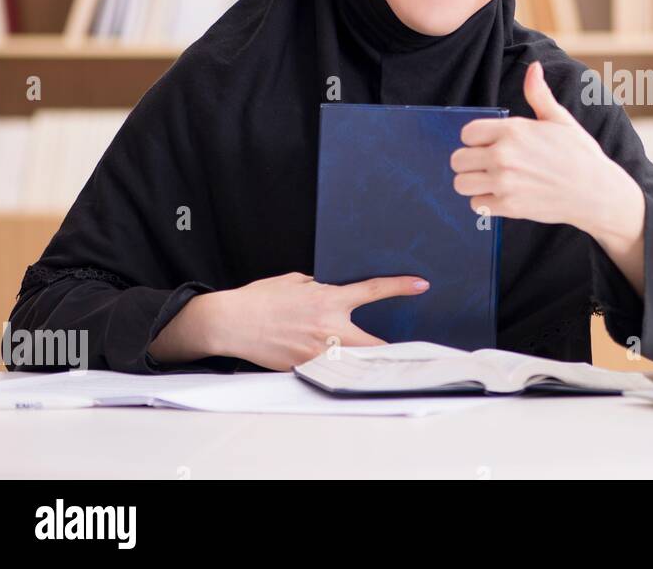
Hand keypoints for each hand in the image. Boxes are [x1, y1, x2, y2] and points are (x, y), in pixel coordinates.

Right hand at [185, 271, 429, 370]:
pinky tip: (343, 370)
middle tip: (410, 351)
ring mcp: (317, 351)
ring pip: (355, 361)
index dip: (400, 287)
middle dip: (393, 347)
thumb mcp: (295, 282)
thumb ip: (320, 288)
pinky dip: (338, 369)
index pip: (372, 290)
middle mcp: (328, 326)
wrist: (231, 322)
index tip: (421, 285)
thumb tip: (333, 294)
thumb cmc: (261, 299)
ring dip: (366, 361)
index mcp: (327, 299)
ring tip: (383, 367)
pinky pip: (330, 369)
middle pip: (375, 342)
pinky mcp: (304, 368)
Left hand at [451, 60, 634, 231]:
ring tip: (491, 182)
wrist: (597, 192)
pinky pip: (476, 205)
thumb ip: (538, 94)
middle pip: (458, 159)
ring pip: (461, 184)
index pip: (467, 133)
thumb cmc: (580, 154)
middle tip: (488, 166)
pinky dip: (486, 203)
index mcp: (512, 130)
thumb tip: (533, 68)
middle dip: (470, 162)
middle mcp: (503, 155)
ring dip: (473, 184)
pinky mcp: (508, 206)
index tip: (490, 146)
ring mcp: (504, 182)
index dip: (476, 140)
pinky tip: (502, 196)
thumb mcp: (560, 119)